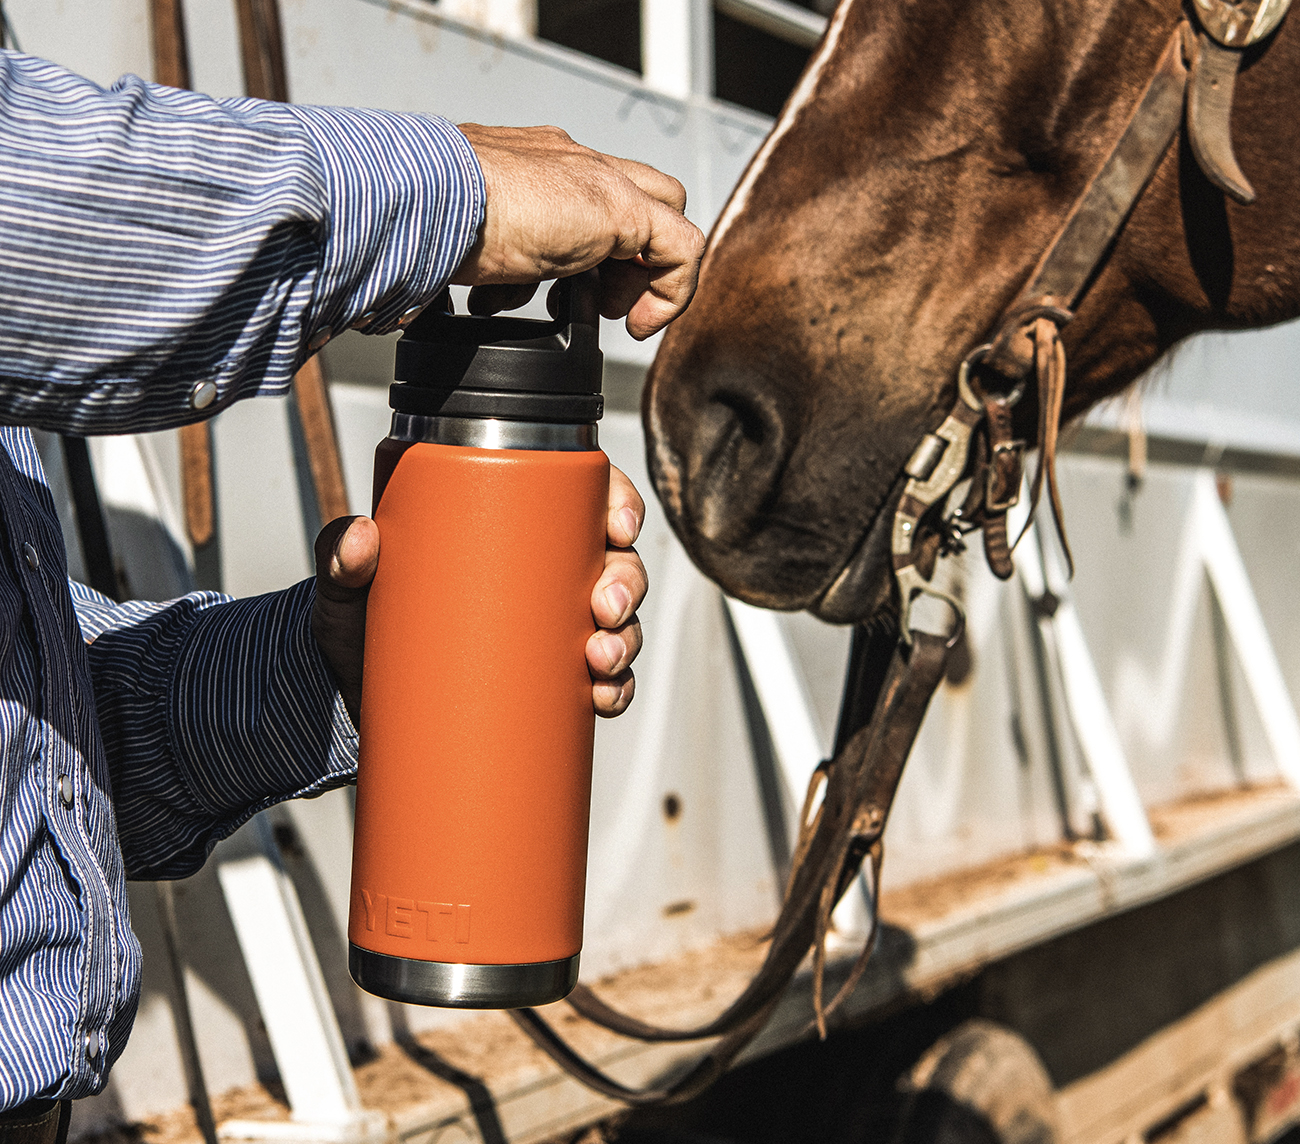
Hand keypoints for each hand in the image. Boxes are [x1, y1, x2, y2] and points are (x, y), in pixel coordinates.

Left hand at [311, 465, 648, 721]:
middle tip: (603, 607)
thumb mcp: (348, 585)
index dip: (620, 502)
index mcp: (513, 526)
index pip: (583, 498)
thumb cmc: (360, 622)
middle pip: (614, 562)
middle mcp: (544, 574)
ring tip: (600, 660)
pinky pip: (603, 682)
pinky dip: (614, 690)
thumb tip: (359, 540)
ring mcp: (550, 629)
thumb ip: (343, 555)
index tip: (617, 525)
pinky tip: (606, 698)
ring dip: (627, 640)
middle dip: (626, 582)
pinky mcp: (547, 682)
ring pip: (620, 623)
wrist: (350, 699)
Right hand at [452, 124, 704, 339]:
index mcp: (534, 164)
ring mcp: (599, 178)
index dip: (595, 246)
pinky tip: (638, 324)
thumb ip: (488, 253)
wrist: (425, 197)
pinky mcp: (621, 208)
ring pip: (667, 214)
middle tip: (598, 302)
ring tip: (613, 315)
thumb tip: (480, 293)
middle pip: (640, 194)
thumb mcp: (467, 239)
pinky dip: (670, 293)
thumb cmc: (428, 220)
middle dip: (627, 257)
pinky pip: (682, 248)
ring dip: (644, 276)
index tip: (569, 294)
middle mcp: (571, 161)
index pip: (590, 190)